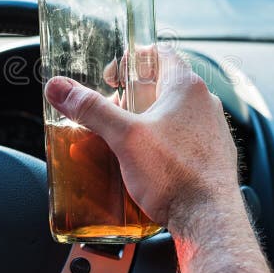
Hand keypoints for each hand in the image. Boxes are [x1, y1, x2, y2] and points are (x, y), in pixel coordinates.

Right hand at [45, 47, 273, 272]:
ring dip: (148, 120)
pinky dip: (163, 141)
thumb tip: (61, 88)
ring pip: (174, 112)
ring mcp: (212, 129)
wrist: (209, 220)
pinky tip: (148, 162)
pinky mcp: (212, 155)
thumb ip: (91, 109)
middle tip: (112, 112)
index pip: (158, 52)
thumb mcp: (124, 137)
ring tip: (125, 138)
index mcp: (186, 86)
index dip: (131, 59)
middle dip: (133, 96)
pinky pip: (184, 137)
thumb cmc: (175, 175)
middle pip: (163, 84)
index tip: (112, 78)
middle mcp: (205, 103)